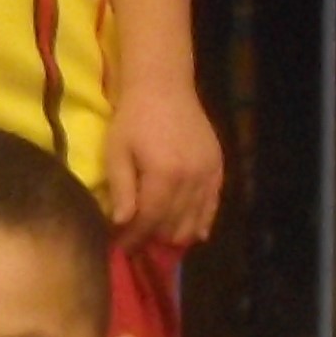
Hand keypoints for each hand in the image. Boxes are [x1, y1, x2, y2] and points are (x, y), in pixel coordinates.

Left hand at [102, 79, 222, 247]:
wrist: (164, 87)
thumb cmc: (133, 118)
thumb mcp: (117, 152)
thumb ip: (123, 189)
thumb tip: (122, 224)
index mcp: (164, 175)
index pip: (150, 221)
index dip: (135, 238)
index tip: (120, 249)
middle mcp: (192, 178)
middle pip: (173, 225)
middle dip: (152, 238)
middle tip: (136, 242)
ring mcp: (209, 173)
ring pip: (195, 220)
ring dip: (176, 233)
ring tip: (158, 237)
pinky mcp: (218, 167)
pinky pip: (213, 204)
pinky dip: (203, 221)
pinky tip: (195, 233)